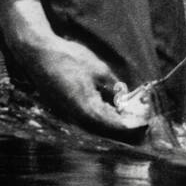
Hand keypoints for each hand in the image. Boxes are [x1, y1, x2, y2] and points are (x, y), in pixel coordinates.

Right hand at [0, 0, 135, 135]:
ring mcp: (68, 116)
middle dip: (126, 125)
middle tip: (143, 118)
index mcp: (87, 110)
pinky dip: (102, 116)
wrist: (38, 54)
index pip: (116, 126)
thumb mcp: (99, 69)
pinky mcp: (64, 110)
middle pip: (107, 131)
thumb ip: (114, 86)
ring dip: (114, 122)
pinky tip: (111, 107)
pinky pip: (87, 119)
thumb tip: (124, 95)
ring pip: (97, 126)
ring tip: (130, 113)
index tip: (147, 119)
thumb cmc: (68, 58)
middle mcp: (77, 119)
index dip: (134, 123)